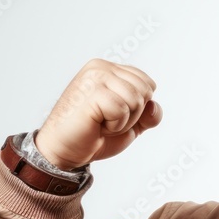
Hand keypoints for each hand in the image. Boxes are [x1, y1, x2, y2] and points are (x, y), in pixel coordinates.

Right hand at [36, 59, 161, 169]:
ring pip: (136, 99)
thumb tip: (153, 106)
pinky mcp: (91, 92)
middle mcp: (101, 67)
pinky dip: (114, 125)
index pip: (148, 83)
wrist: (65, 151)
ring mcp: (94, 77)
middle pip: (145, 90)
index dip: (139, 108)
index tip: (114, 114)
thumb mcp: (131, 125)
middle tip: (106, 120)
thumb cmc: (94, 135)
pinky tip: (96, 125)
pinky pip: (122, 110)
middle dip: (133, 114)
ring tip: (100, 122)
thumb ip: (149, 115)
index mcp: (110, 69)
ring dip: (123, 121)